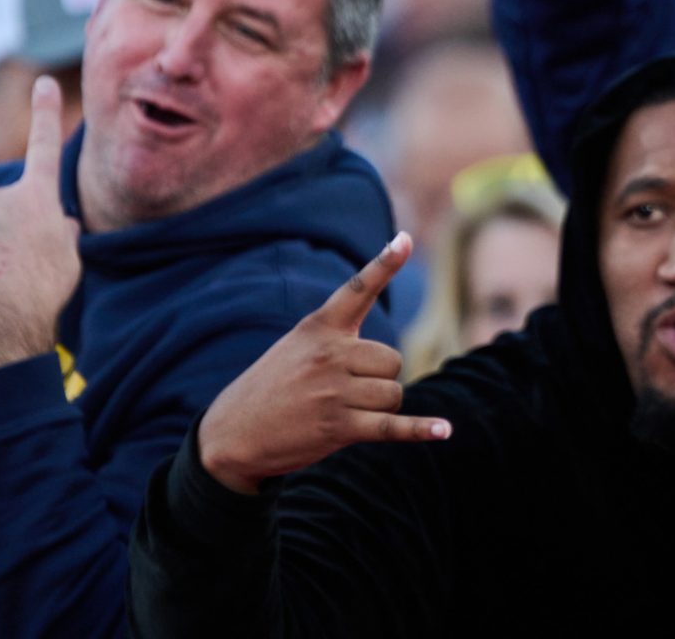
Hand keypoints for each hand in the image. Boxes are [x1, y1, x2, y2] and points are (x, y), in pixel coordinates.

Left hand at [0, 77, 79, 374]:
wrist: (6, 323)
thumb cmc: (47, 288)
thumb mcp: (72, 253)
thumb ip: (60, 230)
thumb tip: (52, 226)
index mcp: (38, 195)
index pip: (45, 145)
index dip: (47, 112)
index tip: (44, 82)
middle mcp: (1, 196)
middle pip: (18, 199)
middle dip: (29, 225)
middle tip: (38, 261)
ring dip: (2, 238)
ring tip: (12, 273)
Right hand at [197, 233, 449, 494]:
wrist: (231, 435)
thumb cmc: (271, 387)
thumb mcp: (297, 348)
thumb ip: (338, 340)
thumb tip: (390, 356)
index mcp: (318, 328)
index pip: (356, 289)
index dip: (384, 264)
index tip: (404, 239)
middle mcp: (329, 354)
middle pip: (392, 360)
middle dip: (378, 377)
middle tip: (343, 389)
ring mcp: (334, 392)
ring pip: (393, 392)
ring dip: (379, 406)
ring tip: (343, 410)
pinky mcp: (339, 428)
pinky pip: (391, 426)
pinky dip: (419, 430)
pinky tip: (444, 430)